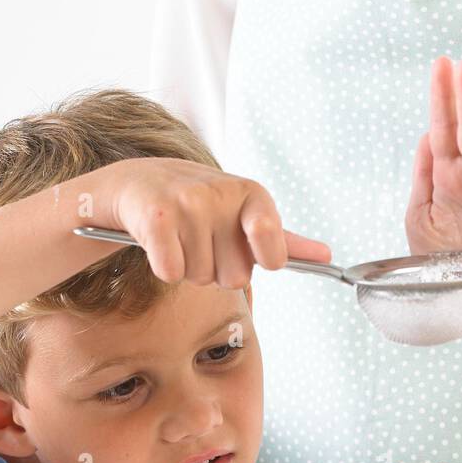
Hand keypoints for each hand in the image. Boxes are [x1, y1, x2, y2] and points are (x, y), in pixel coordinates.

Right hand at [106, 157, 330, 287]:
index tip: (241, 246)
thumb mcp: (242, 215)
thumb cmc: (196, 206)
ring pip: (201, 278)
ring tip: (178, 237)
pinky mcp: (157, 217)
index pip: (275, 254)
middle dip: (215, 269)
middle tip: (199, 239)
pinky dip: (164, 267)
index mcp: (252, 193)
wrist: (135, 184)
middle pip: (235, 278)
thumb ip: (281, 239)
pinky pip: (172, 273)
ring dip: (187, 267)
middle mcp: (222, 192)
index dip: (260, 262)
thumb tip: (326, 257)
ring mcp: (189, 202)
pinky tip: (159, 242)